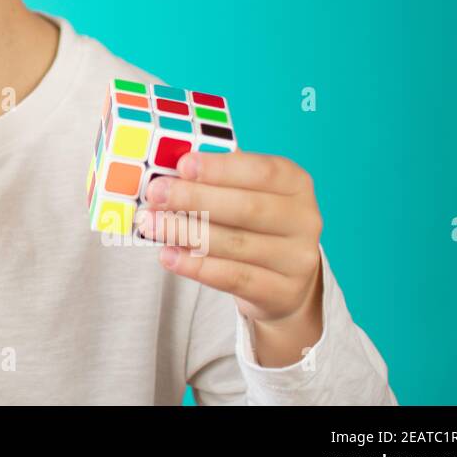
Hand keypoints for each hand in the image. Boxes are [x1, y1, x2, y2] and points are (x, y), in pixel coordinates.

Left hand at [135, 150, 325, 364]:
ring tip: (151, 224)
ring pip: (236, 244)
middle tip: (155, 194)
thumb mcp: (244, 193)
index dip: (220, 168)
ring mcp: (298, 259)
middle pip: (246, 208)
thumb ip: (215, 181)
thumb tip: (169, 173)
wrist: (284, 280)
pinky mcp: (282, 291)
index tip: (182, 165)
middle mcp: (304, 219)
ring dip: (187, 232)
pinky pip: (233, 278)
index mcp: (295, 183)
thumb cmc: (253, 223)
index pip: (261, 171)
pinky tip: (168, 255)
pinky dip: (197, 266)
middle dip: (195, 199)